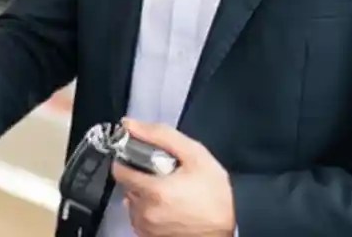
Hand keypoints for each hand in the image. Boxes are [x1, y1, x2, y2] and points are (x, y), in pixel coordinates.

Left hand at [112, 119, 235, 236]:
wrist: (232, 224)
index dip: (128, 159)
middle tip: (165, 175)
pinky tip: (170, 208)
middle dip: (141, 177)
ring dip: (144, 195)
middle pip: (127, 186)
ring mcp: (147, 228)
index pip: (119, 170)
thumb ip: (160, 135)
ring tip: (170, 193)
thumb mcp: (195, 154)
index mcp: (153, 191)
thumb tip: (130, 125)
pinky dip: (150, 212)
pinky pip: (141, 220)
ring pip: (132, 203)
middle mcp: (146, 213)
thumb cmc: (216, 194)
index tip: (142, 158)